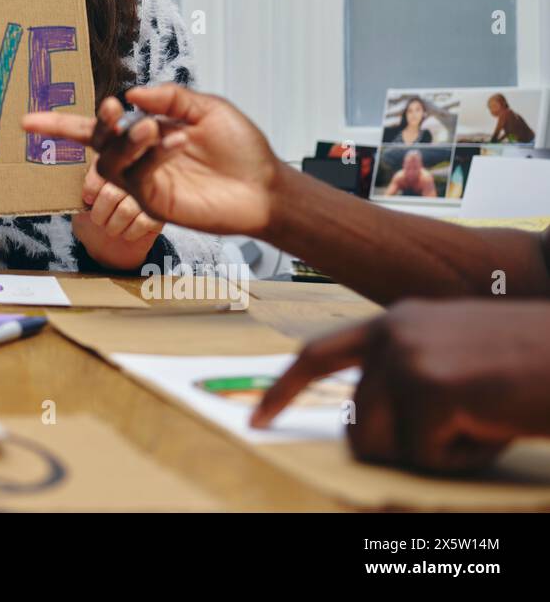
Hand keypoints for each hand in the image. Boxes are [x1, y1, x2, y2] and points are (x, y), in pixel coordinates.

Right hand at [23, 85, 282, 236]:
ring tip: (155, 128)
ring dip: (129, 140)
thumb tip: (131, 94)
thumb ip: (171, 98)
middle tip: (108, 110)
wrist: (265, 187)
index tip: (30, 120)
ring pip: (112, 160)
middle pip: (93, 143)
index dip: (62, 123)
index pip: (100, 126)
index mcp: (147, 131)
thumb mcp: (209, 109)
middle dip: (78, 128)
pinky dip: (150, 156)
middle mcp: (138, 156)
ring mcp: (143, 181)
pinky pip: (134, 178)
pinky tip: (175, 142)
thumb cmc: (241, 148)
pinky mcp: (152, 202)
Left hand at [71, 156, 164, 268]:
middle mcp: (135, 172)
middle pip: (112, 192)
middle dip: (99, 213)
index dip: (92, 187)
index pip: (102, 168)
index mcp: (114, 162)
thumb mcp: (79, 199)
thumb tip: (74, 182)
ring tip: (111, 227)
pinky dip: (129, 232)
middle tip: (98, 220)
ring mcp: (151, 192)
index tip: (88, 200)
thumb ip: (78, 186)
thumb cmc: (94, 216)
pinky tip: (126, 232)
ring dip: (113, 225)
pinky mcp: (161, 212)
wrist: (110, 244)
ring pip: (126, 210)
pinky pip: (142, 223)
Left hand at [251, 299, 549, 473]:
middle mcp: (391, 332)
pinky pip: (425, 455)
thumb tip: (357, 428)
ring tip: (481, 419)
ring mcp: (407, 356)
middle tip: (463, 426)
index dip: (284, 390)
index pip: (319, 355)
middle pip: (354, 424)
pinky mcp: (430, 386)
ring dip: (436, 451)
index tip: (256, 418)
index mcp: (395, 322)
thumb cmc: (531, 364)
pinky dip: (465, 457)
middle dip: (402, 446)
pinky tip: (496, 423)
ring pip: (383, 443)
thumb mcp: (457, 358)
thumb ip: (405, 378)